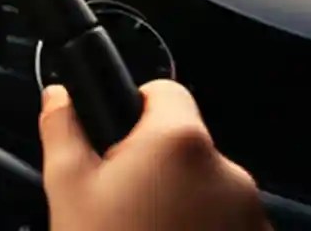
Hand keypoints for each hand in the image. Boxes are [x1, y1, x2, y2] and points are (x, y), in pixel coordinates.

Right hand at [39, 80, 269, 230]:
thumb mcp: (67, 189)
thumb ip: (63, 129)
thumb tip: (60, 97)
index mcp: (179, 142)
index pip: (166, 91)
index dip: (135, 109)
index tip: (118, 139)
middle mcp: (227, 172)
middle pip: (185, 145)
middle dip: (156, 166)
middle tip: (121, 203)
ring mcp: (250, 215)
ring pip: (207, 188)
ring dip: (182, 202)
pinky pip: (227, 223)